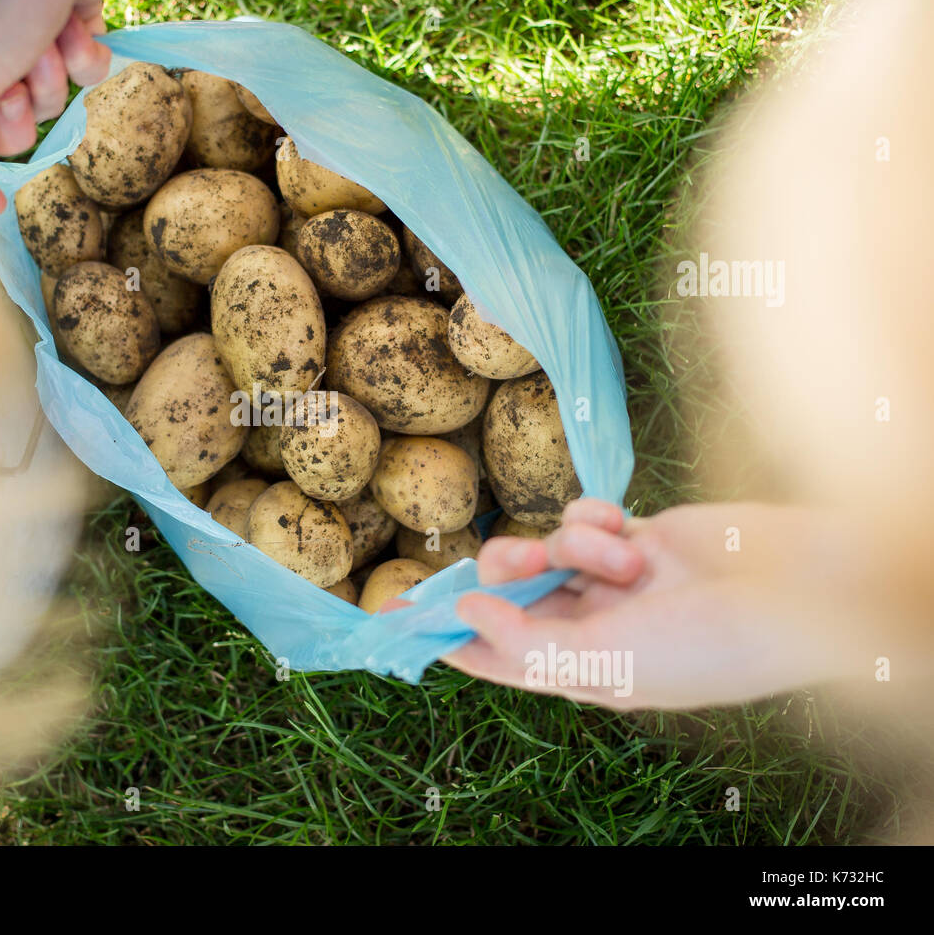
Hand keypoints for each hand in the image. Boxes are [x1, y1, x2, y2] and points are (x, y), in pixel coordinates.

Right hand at [0, 0, 115, 215]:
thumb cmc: (1, 1)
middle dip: (17, 115)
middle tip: (14, 85)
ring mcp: (22, 40)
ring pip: (44, 102)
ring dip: (51, 79)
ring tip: (45, 42)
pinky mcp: (67, 30)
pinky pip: (80, 73)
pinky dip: (82, 55)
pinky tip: (75, 27)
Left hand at [441, 499, 862, 708]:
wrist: (791, 590)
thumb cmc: (706, 644)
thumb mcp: (610, 661)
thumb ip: (527, 642)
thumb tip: (465, 614)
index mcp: (584, 670)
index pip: (496, 656)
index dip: (448, 639)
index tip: (395, 622)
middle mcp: (590, 626)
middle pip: (510, 595)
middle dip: (505, 575)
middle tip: (511, 561)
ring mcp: (610, 579)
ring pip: (543, 547)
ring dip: (569, 545)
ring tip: (615, 556)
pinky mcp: (632, 534)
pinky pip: (582, 516)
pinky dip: (598, 519)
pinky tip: (634, 531)